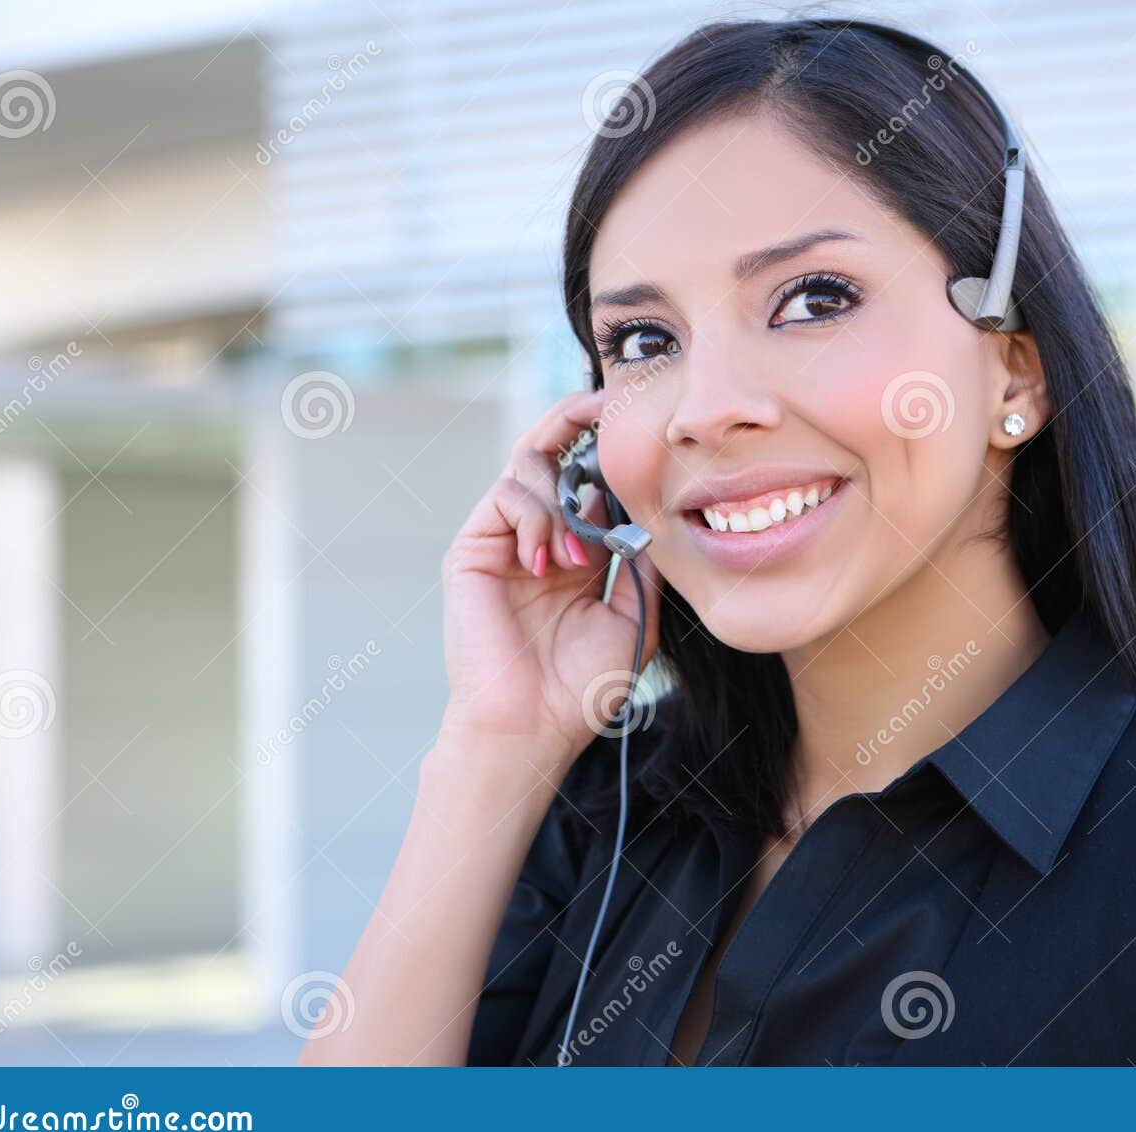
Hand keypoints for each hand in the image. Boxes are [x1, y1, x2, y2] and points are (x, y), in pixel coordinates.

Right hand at [436, 389, 662, 773]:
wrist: (533, 726)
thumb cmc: (582, 685)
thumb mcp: (635, 614)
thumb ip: (643, 559)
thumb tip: (662, 508)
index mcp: (576, 553)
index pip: (588, 480)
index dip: (608, 447)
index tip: (639, 416)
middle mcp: (538, 538)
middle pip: (551, 453)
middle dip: (576, 420)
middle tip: (606, 400)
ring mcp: (504, 541)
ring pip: (529, 468)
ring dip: (562, 498)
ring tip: (578, 555)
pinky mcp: (473, 550)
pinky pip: (506, 495)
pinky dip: (535, 514)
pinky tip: (550, 559)